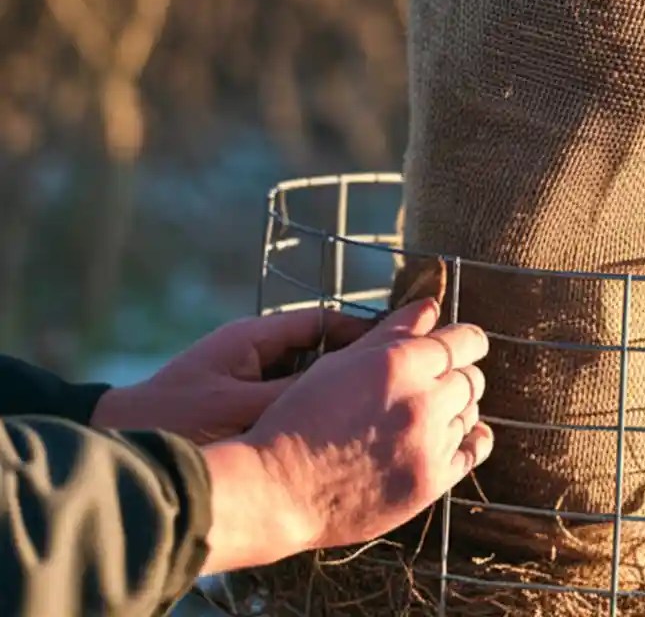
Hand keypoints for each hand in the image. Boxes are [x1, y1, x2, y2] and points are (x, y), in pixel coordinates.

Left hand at [91, 309, 373, 443]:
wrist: (117, 445)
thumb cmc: (173, 419)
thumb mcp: (242, 406)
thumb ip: (296, 393)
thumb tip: (352, 388)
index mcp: (255, 337)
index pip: (325, 321)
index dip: (366, 331)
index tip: (404, 343)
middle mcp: (256, 353)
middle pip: (323, 350)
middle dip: (358, 364)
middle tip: (401, 379)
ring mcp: (250, 380)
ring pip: (310, 380)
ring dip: (336, 392)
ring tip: (377, 409)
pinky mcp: (244, 409)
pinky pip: (292, 405)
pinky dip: (314, 415)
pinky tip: (340, 435)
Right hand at [198, 298, 493, 573]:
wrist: (278, 492)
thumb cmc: (299, 421)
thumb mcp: (337, 363)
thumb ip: (391, 332)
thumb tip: (431, 308)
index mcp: (398, 364)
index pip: (465, 341)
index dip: (466, 341)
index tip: (461, 345)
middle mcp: (422, 402)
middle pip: (471, 378)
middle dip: (457, 375)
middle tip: (436, 382)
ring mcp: (429, 445)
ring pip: (471, 414)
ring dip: (457, 409)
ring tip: (428, 414)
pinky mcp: (431, 482)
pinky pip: (473, 453)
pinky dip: (469, 440)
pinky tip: (456, 436)